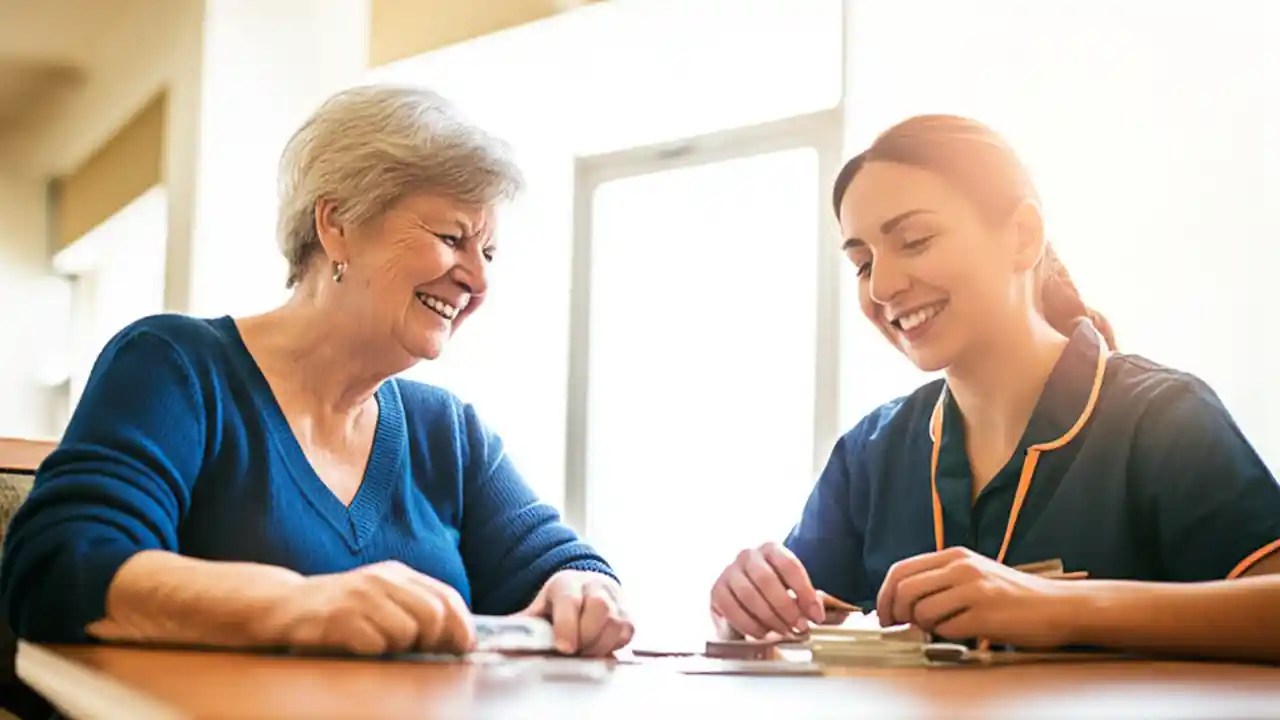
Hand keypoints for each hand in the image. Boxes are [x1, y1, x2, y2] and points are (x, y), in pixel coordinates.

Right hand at [258, 560, 475, 655]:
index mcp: (397, 573)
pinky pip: (375, 644)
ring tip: (380, 645)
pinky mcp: (339, 617)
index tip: (463, 647)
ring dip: (400, 647)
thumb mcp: (380, 596)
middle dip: (434, 640)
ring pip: (407, 631)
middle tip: (419, 651)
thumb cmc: (340, 608)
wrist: (283, 604)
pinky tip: (359, 647)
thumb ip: (413, 607)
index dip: (461, 625)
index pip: (446, 596)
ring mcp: (360, 597)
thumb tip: (455, 636)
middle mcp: (381, 579)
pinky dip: (374, 652)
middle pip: (433, 614)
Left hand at [518, 570, 632, 656]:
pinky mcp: (628, 615)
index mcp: (566, 583)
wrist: (582, 593)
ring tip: (584, 653)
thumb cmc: (555, 609)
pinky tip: (598, 649)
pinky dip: (613, 646)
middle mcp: (594, 585)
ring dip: (600, 645)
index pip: (570, 600)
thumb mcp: (536, 613)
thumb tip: (491, 645)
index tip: (564, 647)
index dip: (567, 625)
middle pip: (599, 607)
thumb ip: (520, 628)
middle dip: (587, 637)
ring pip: (616, 622)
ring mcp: (614, 598)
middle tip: (574, 653)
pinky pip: (627, 632)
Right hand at [710, 542, 824, 639]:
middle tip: (800, 627)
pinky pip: (732, 610)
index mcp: (772, 548)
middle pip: (767, 580)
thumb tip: (839, 615)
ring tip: (784, 632)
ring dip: (770, 619)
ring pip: (749, 595)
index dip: (805, 592)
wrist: (746, 596)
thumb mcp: (796, 591)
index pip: (790, 566)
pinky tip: (764, 633)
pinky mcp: (717, 591)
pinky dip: (750, 625)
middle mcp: (748, 555)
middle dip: (786, 608)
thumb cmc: (776, 592)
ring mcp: (729, 572)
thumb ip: (814, 602)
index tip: (817, 615)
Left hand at [876, 547, 1077, 647]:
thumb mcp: (973, 574)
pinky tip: (961, 632)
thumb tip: (901, 601)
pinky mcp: (985, 614)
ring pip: (922, 611)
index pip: (901, 570)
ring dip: (923, 626)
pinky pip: (947, 629)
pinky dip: (946, 636)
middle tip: (899, 627)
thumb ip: (940, 581)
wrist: (1056, 606)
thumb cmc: (1012, 595)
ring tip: (939, 628)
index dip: (884, 595)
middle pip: (904, 589)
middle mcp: (961, 568)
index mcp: (954, 556)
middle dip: (894, 613)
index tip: (884, 614)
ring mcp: (974, 590)